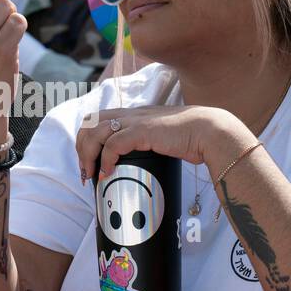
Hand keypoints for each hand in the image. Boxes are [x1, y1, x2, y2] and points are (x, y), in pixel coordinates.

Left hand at [76, 106, 253, 181]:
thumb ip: (145, 143)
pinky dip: (105, 160)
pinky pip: (113, 144)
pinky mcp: (142, 131)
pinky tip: (107, 173)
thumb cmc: (189, 139)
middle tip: (86, 172)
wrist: (209, 132)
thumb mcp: (160, 138)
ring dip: (88, 156)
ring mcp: (135, 121)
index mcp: (132, 115)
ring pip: (95, 132)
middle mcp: (130, 114)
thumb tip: (136, 164)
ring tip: (92, 176)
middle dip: (81, 148)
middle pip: (89, 123)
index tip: (88, 162)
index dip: (86, 139)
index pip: (96, 119)